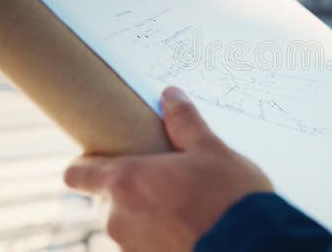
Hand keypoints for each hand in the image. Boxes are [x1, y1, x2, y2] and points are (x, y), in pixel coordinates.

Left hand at [64, 87, 271, 251]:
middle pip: (108, 199)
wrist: (255, 247)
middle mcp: (119, 220)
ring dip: (148, 215)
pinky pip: (147, 246)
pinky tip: (191, 229)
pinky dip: (162, 237)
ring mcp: (133, 249)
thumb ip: (184, 121)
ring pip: (129, 225)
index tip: (106, 157)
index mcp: (126, 182)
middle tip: (167, 179)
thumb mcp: (211, 149)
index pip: (76, 174)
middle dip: (133, 189)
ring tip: (186, 207)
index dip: (87, 164)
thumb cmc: (230, 199)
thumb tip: (170, 95)